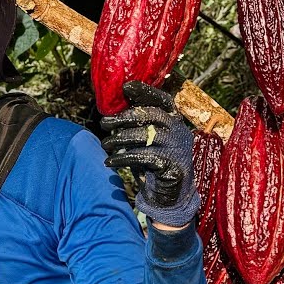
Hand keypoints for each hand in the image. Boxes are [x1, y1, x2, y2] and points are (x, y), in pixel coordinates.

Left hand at [100, 81, 199, 228]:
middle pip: (150, 115)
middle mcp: (179, 131)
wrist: (169, 195)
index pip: (163, 100)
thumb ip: (137, 124)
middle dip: (123, 117)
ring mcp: (178, 149)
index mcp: (175, 120)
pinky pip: (143, 157)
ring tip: (105, 144)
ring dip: (120, 139)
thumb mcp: (147, 139)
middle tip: (104, 122)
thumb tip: (112, 110)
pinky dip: (123, 158)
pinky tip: (110, 161)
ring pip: (145, 135)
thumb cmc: (154, 161)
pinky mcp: (172, 166)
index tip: (127, 87)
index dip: (146, 91)